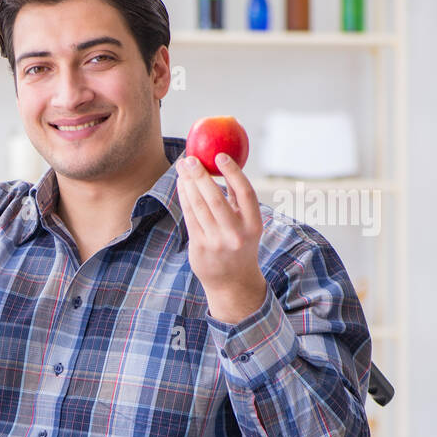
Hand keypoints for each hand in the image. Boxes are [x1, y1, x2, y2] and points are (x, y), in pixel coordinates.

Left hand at [175, 152, 268, 323]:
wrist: (232, 281)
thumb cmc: (239, 243)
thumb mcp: (248, 224)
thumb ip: (238, 199)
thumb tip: (224, 163)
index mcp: (254, 224)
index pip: (246, 193)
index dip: (233, 172)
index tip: (220, 155)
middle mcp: (236, 234)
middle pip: (216, 199)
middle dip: (200, 176)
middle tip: (190, 159)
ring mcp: (216, 242)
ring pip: (199, 206)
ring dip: (188, 184)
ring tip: (182, 168)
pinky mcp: (200, 246)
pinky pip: (189, 216)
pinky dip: (184, 198)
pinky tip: (181, 185)